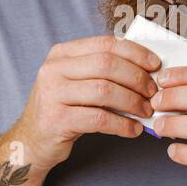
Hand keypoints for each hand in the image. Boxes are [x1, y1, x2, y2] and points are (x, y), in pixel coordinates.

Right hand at [12, 35, 160, 171]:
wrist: (31, 142)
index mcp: (61, 54)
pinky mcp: (56, 120)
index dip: (135, 53)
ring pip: (104, 90)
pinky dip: (122, 124)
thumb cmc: (62, 110)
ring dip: (132, 101)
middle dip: (136, 78)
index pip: (105, 44)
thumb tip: (146, 70)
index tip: (155, 65)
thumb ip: (102, 72)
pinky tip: (133, 129)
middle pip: (106, 64)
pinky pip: (99, 119)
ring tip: (146, 111)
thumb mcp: (75, 82)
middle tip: (152, 92)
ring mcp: (52, 94)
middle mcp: (53, 69)